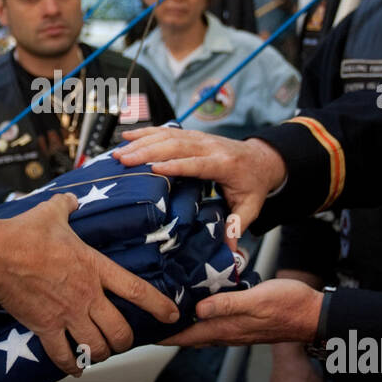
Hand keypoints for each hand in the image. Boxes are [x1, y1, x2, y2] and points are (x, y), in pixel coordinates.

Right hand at [0, 193, 178, 374]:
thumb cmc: (23, 234)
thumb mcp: (52, 213)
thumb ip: (66, 207)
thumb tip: (70, 200)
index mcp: (95, 268)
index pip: (137, 290)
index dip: (158, 305)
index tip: (171, 315)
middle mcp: (87, 295)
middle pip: (120, 330)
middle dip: (125, 341)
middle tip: (122, 341)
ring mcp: (67, 314)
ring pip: (98, 347)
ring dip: (101, 353)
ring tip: (99, 352)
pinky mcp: (45, 327)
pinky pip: (65, 356)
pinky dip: (72, 366)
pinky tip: (75, 368)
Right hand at [114, 126, 285, 231]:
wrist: (262, 159)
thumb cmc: (253, 184)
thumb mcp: (250, 207)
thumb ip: (237, 226)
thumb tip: (229, 250)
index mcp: (224, 164)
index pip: (197, 164)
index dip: (176, 165)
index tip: (154, 169)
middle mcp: (210, 146)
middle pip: (176, 146)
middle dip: (148, 152)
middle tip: (125, 161)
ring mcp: (199, 138)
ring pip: (168, 136)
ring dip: (141, 142)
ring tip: (120, 152)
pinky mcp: (192, 136)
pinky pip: (166, 131)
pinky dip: (145, 133)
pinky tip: (127, 136)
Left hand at [161, 278, 321, 346]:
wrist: (316, 314)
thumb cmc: (290, 304)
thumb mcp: (258, 299)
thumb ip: (227, 304)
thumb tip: (198, 310)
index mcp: (228, 328)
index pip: (187, 336)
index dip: (164, 336)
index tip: (143, 334)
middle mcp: (229, 333)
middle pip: (190, 337)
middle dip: (168, 333)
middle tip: (148, 324)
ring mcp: (237, 330)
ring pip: (202, 332)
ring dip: (183, 327)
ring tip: (165, 318)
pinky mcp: (246, 323)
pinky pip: (216, 325)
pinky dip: (200, 320)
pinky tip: (198, 309)